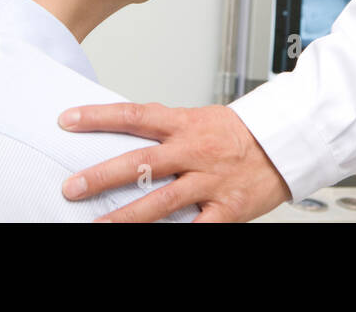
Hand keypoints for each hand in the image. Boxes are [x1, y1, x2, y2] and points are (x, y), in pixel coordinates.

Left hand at [57, 102, 292, 221]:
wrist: (287, 143)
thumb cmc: (241, 133)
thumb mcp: (201, 119)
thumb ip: (167, 128)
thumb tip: (127, 131)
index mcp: (185, 124)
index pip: (134, 115)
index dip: (99, 117)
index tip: (68, 120)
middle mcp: (194, 151)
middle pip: (141, 162)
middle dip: (102, 175)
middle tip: (72, 187)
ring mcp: (209, 181)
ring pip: (162, 200)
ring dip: (126, 216)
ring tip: (99, 227)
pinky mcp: (227, 208)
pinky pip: (198, 228)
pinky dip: (177, 235)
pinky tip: (156, 239)